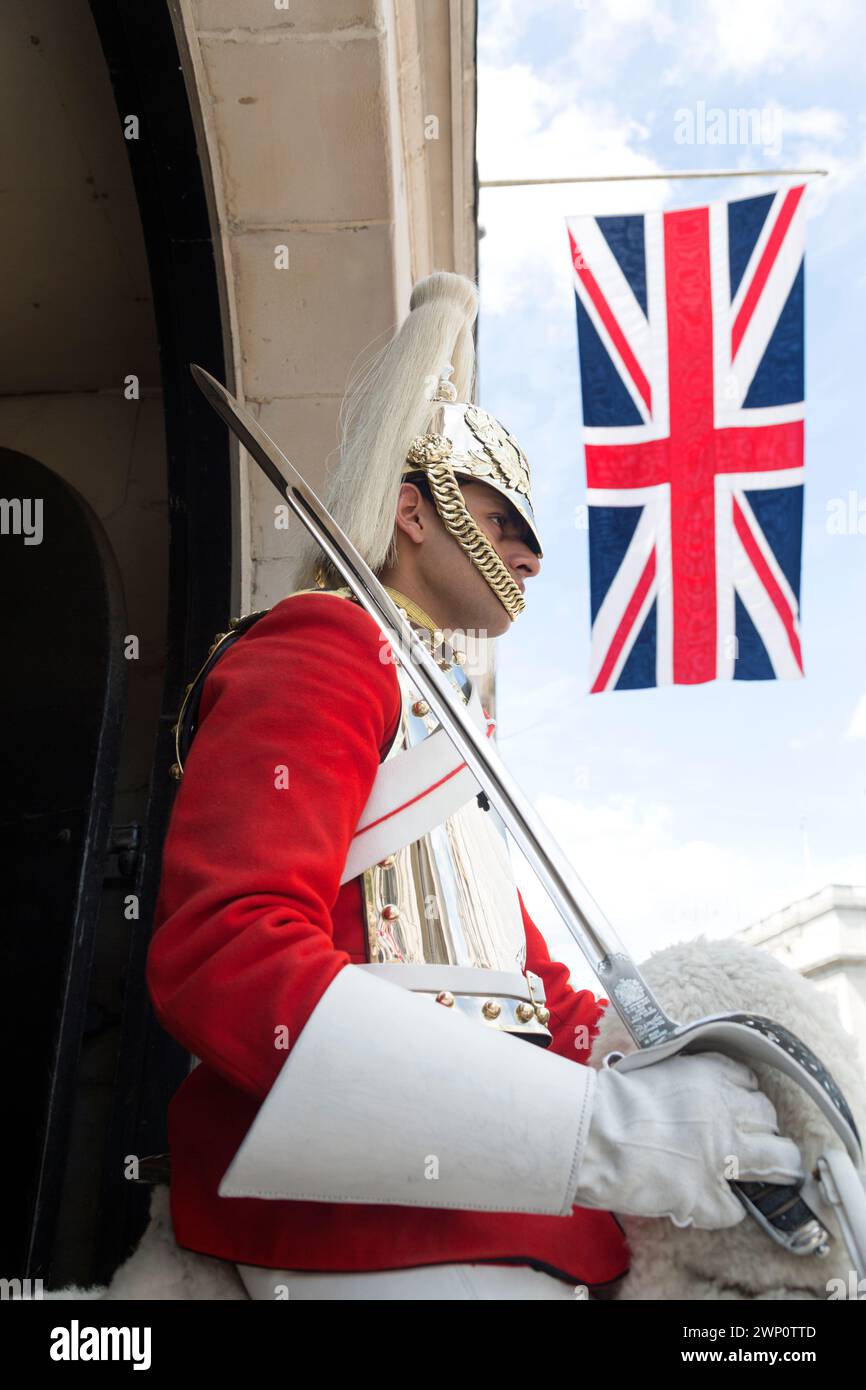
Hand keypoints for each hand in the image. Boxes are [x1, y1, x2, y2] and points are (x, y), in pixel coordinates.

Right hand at [572, 1051, 804, 1229]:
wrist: (592, 1135)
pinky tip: (707, 1203)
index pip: (749, 1083)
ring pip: (776, 1160)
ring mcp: (722, 1155)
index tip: (741, 1106)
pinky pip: (734, 1208)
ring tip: (777, 1175)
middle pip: (768, 1118)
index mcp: (709, 1075)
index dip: (746, 1098)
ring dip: (777, 1168)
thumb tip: (690, 1101)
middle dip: (764, 1129)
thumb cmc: (609, 1101)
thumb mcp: (654, 1072)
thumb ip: (683, 1083)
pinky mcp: (709, 1195)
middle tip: (754, 1140)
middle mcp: (726, 1111)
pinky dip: (722, 1208)